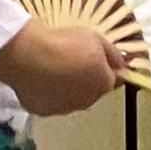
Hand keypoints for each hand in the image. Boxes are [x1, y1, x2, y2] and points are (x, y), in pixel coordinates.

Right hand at [0, 22, 125, 116]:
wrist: (28, 55)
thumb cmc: (63, 44)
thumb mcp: (96, 39)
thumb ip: (113, 54)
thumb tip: (122, 63)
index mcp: (103, 84)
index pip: (113, 79)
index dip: (106, 68)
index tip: (97, 59)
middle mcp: (87, 101)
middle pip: (91, 89)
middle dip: (86, 77)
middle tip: (72, 59)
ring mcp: (64, 108)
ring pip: (70, 97)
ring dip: (66, 86)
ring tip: (53, 67)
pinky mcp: (43, 110)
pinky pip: (49, 100)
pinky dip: (47, 92)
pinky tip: (40, 77)